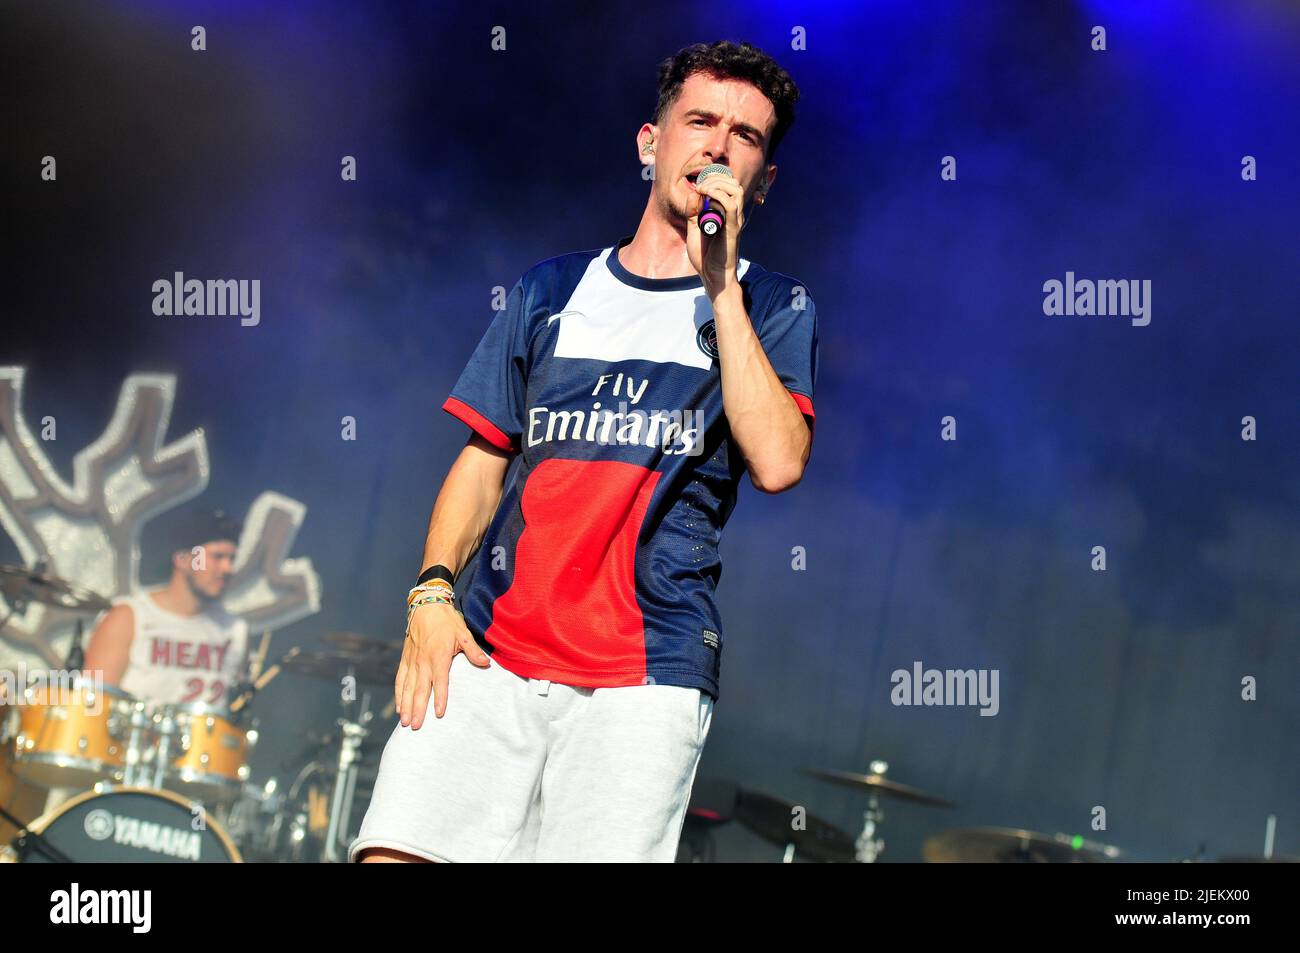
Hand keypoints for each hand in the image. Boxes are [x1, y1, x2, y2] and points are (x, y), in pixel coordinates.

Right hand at [395, 602, 489, 727]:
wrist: (426, 605)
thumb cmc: (447, 621)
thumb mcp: (463, 633)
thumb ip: (473, 651)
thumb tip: (487, 664)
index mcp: (438, 656)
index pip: (440, 682)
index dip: (439, 698)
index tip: (438, 714)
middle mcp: (423, 661)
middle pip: (420, 689)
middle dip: (418, 709)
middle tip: (415, 726)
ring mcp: (412, 661)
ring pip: (407, 687)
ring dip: (406, 705)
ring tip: (404, 722)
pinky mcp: (405, 659)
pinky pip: (400, 679)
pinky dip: (399, 694)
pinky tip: (399, 707)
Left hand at [685, 172, 745, 300]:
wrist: (713, 276)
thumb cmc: (705, 256)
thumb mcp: (694, 229)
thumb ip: (693, 212)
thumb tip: (694, 193)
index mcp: (726, 213)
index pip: (728, 185)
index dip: (714, 178)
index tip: (698, 184)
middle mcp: (734, 214)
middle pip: (734, 183)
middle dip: (716, 177)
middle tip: (700, 185)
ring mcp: (734, 220)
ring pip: (735, 189)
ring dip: (717, 184)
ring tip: (703, 190)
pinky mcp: (732, 228)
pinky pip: (730, 204)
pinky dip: (717, 195)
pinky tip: (705, 197)